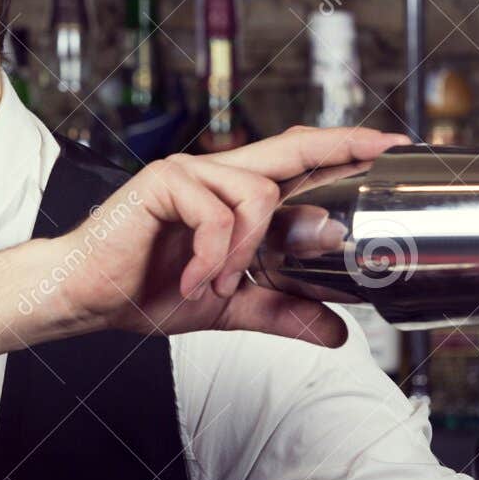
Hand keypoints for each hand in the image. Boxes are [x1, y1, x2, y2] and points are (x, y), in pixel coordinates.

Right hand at [44, 126, 410, 342]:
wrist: (85, 298)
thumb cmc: (144, 290)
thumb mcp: (229, 306)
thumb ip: (282, 310)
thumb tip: (338, 332)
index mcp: (233, 196)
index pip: (299, 162)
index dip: (345, 149)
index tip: (393, 147)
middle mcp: (216, 174)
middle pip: (291, 148)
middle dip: (343, 147)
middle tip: (383, 151)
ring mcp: (190, 173)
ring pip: (258, 194)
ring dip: (248, 251)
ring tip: (218, 286)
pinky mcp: (164, 183)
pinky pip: (215, 215)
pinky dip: (212, 257)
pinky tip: (192, 282)